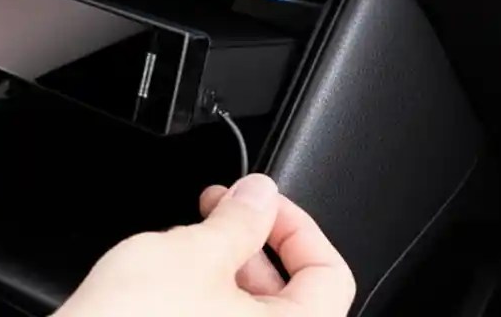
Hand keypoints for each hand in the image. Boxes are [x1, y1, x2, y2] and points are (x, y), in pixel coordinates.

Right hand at [56, 175, 354, 316]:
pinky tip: (170, 280)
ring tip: (185, 244)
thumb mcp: (193, 251)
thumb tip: (260, 195)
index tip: (261, 204)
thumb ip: (240, 218)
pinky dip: (205, 302)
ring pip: (250, 314)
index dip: (297, 227)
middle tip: (220, 212)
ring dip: (225, 271)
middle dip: (253, 244)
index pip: (330, 274)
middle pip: (292, 295)